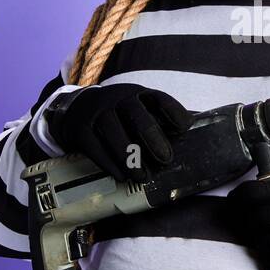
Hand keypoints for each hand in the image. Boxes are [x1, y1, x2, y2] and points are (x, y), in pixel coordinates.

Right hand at [46, 84, 193, 182]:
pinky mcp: (81, 129)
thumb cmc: (118, 112)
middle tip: (166, 158)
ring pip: (114, 133)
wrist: (76, 108)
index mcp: (137, 94)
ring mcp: (97, 113)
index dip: (173, 111)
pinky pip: (95, 147)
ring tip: (143, 176)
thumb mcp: (137, 107)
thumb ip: (160, 118)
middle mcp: (117, 99)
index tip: (185, 127)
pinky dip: (109, 163)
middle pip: (137, 115)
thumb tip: (194, 131)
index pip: (158, 98)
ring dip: (130, 157)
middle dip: (153, 137)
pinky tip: (121, 175)